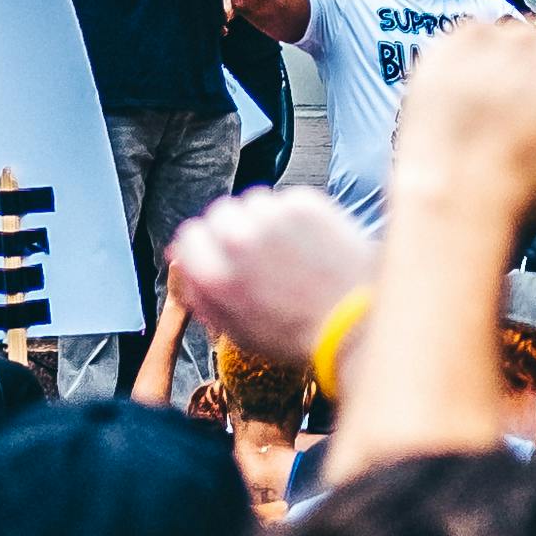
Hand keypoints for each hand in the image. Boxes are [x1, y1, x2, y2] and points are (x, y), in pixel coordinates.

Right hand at [164, 182, 368, 366]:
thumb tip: (179, 260)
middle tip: (258, 252)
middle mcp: (237, 240)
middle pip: (218, 214)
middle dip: (232, 229)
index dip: (204, 247)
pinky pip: (286, 200)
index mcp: (214, 275)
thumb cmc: (297, 335)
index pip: (188, 236)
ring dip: (263, 220)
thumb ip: (201, 293)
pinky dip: (293, 216)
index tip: (219, 254)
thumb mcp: (236, 330)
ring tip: (288, 249)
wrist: (357, 324)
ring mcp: (272, 218)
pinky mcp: (305, 203)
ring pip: (253, 202)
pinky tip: (310, 242)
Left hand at [386, 7, 535, 232]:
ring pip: (523, 38)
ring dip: (514, 60)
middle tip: (528, 108)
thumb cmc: (522, 197)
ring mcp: (518, 40)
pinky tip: (464, 91)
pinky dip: (472, 56)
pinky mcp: (471, 36)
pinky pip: (477, 35)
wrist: (458, 192)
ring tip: (490, 102)